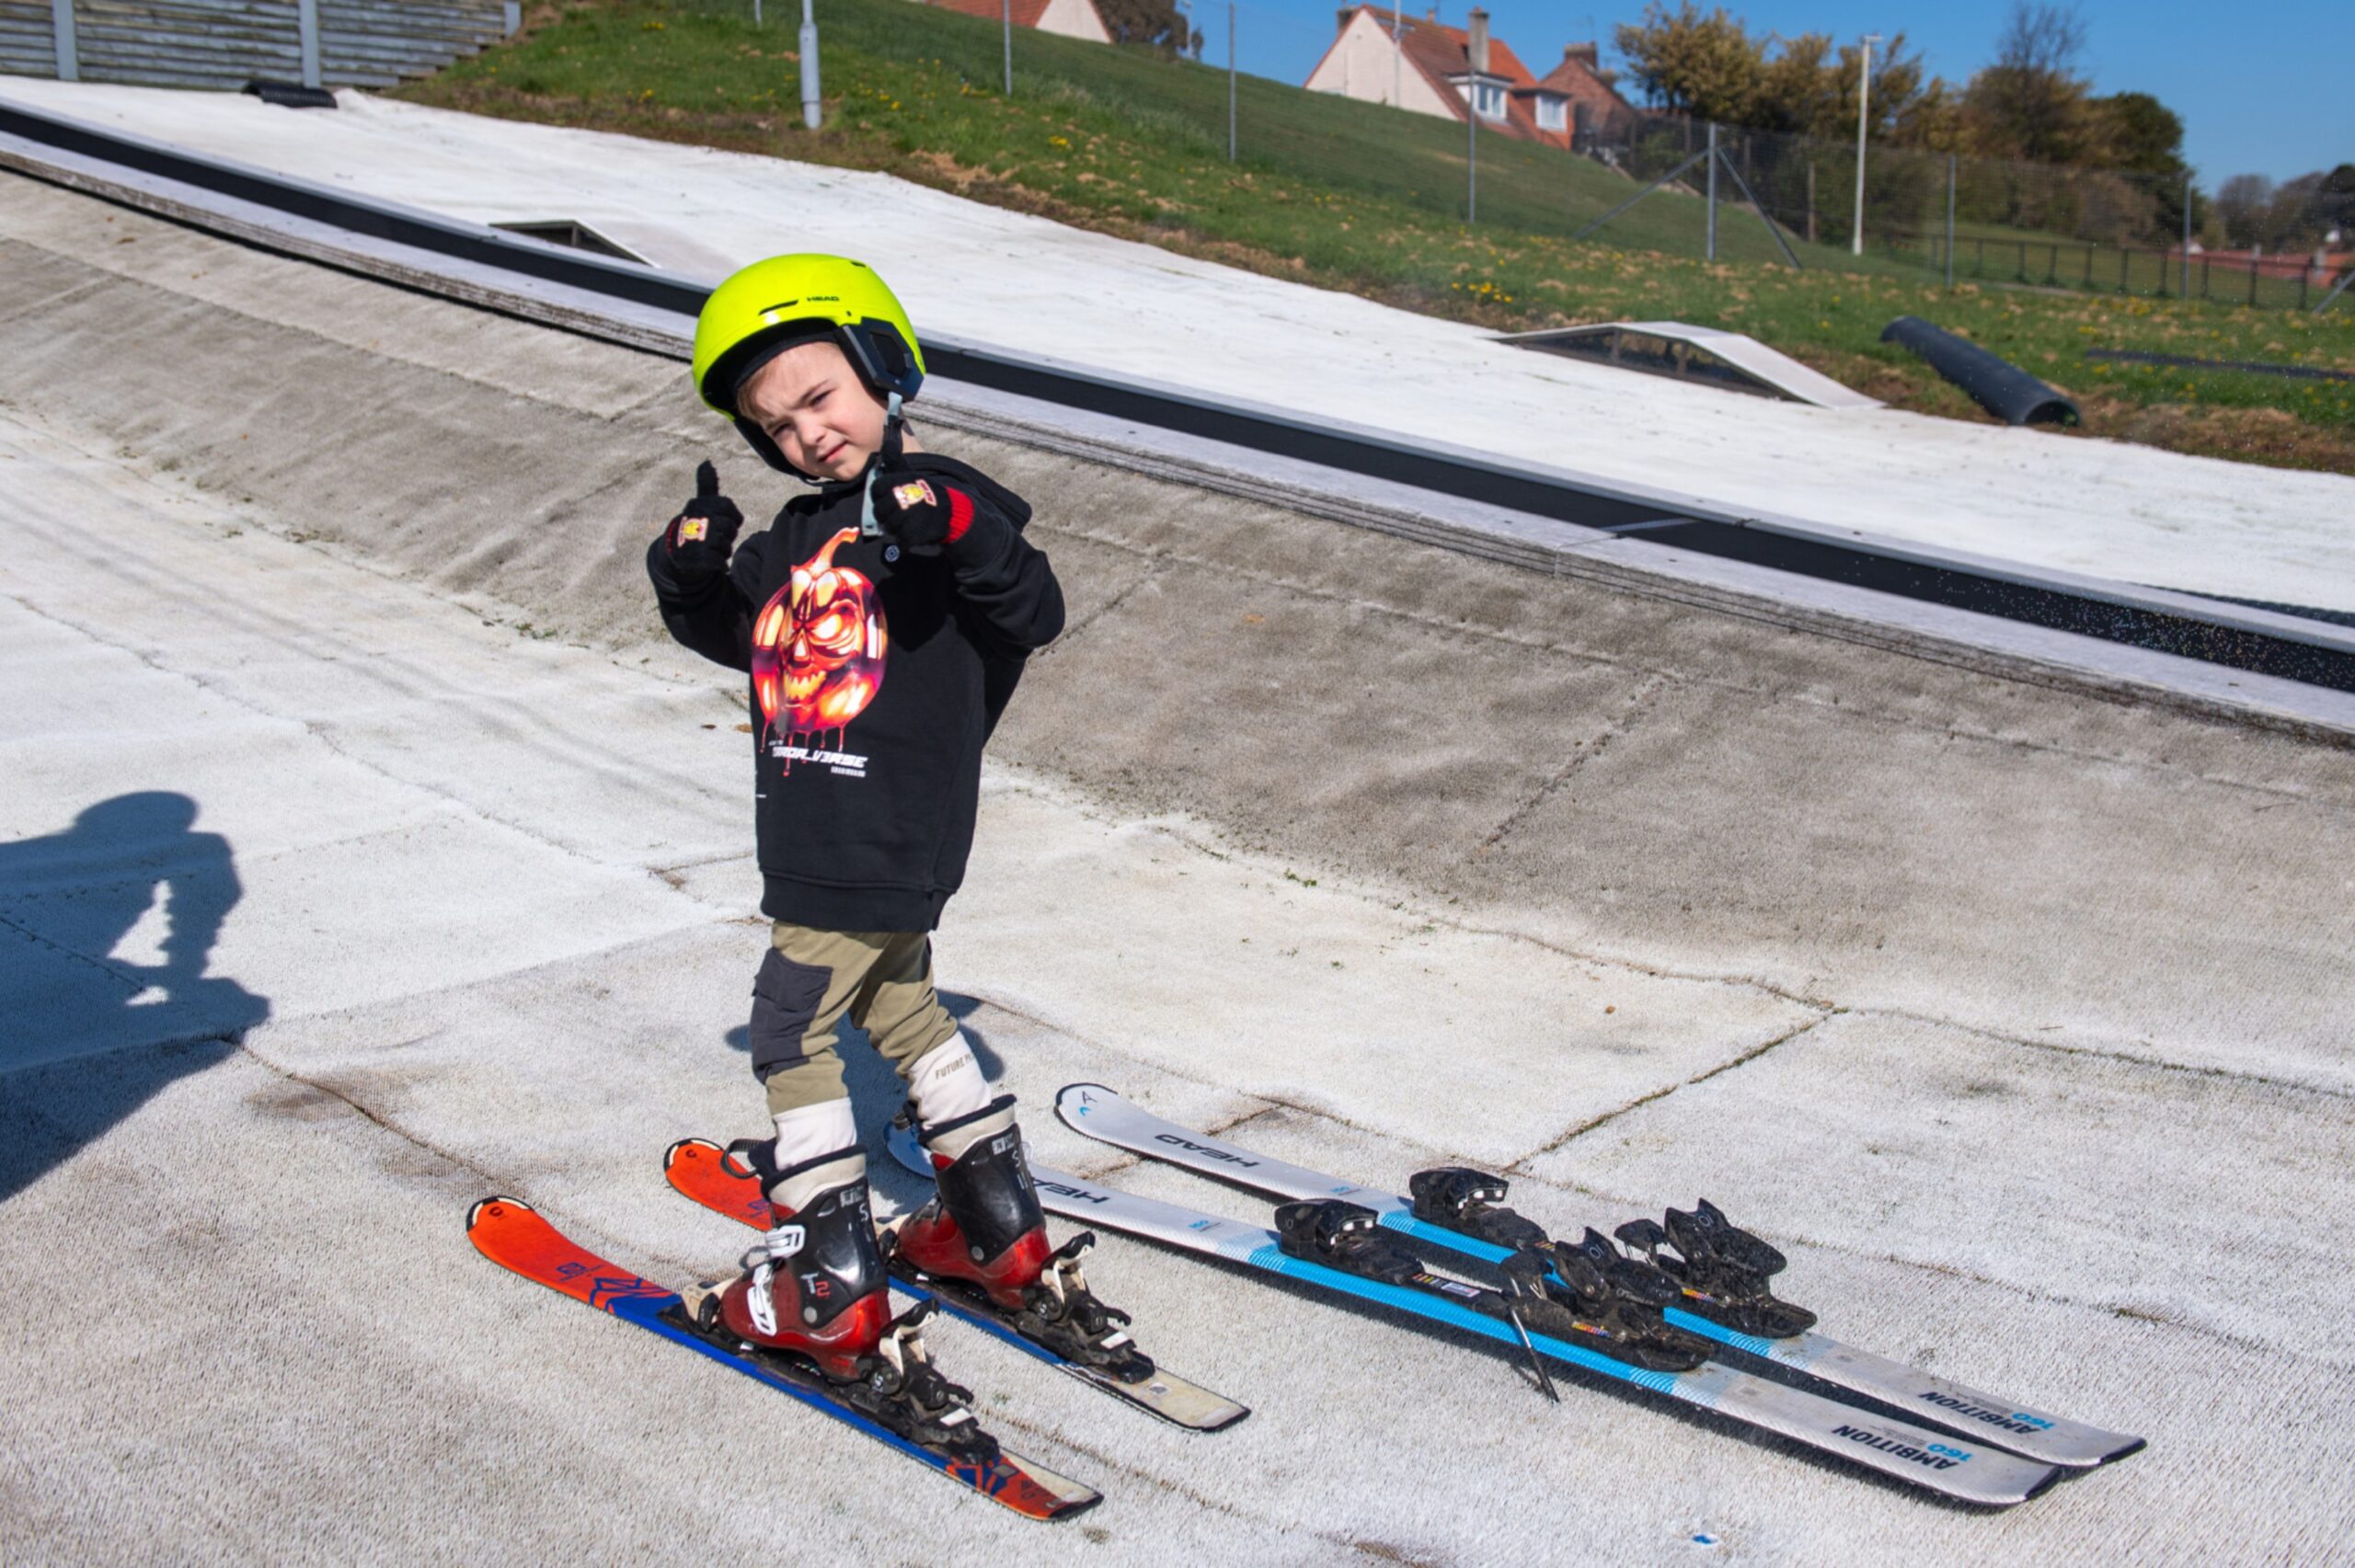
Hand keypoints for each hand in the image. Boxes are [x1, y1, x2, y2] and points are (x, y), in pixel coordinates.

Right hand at [661, 461, 743, 581]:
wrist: (676, 553)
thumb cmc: (695, 525)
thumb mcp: (702, 503)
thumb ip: (707, 485)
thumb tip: (707, 462)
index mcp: (698, 505)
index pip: (727, 506)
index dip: (734, 516)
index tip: (729, 521)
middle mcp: (694, 520)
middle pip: (729, 527)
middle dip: (729, 535)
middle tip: (719, 537)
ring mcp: (692, 540)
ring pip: (724, 545)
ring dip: (724, 550)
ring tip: (714, 549)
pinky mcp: (691, 559)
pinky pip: (717, 561)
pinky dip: (721, 564)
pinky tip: (717, 563)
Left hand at [867, 466, 972, 555]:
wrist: (952, 511)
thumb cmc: (926, 491)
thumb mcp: (910, 473)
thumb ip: (895, 460)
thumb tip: (886, 441)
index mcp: (899, 481)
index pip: (876, 489)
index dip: (880, 495)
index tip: (891, 497)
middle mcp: (902, 498)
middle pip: (879, 511)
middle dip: (887, 514)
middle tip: (900, 512)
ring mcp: (908, 517)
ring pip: (889, 526)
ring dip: (896, 527)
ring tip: (908, 522)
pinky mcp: (914, 534)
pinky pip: (901, 539)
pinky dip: (906, 539)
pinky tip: (914, 531)